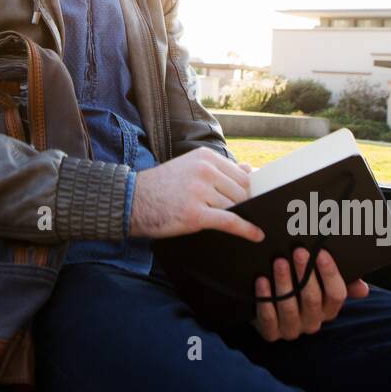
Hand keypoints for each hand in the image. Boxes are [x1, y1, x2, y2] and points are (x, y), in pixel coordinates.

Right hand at [129, 147, 263, 242]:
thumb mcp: (190, 168)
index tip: (259, 201)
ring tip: (252, 226)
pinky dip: (246, 229)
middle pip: (242, 191)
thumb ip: (220, 169)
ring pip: (237, 206)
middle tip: (255, 215)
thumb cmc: (161, 187)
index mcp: (205, 157)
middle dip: (249, 205)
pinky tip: (255, 234)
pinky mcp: (195, 214)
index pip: (241, 174)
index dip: (252, 191)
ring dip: (245, 217)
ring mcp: (200, 191)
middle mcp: (204, 170)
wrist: (131, 201)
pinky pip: (230, 221)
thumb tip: (251, 170)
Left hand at [252, 247, 370, 341]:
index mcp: (329, 310)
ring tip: (279, 262)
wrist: (270, 311)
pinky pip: (269, 318)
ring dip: (284, 283)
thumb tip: (363, 289)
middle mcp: (313, 322)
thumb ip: (342, 283)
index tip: (321, 252)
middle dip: (305, 273)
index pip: (337, 294)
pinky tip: (262, 281)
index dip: (330, 273)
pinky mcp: (271, 333)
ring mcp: (292, 329)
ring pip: (290, 307)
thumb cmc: (300, 290)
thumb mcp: (321, 285)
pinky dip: (265, 299)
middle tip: (298, 251)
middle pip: (312, 298)